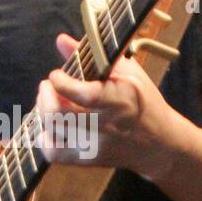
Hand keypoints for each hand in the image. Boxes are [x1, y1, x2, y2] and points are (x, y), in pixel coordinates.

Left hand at [34, 32, 177, 180]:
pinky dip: (45, 137)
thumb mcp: (128, 72)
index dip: (62, 83)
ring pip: (52, 133)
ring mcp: (95, 147)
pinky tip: (51, 125)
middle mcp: (106, 126)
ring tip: (49, 101)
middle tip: (48, 86)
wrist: (158, 143)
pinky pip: (53, 153)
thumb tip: (60, 40)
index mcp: (121, 100)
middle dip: (45, 96)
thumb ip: (93, 55)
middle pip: (59, 116)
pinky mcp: (88, 160)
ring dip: (42, 112)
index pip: (85, 95)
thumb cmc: (142, 101)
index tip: (57, 74)